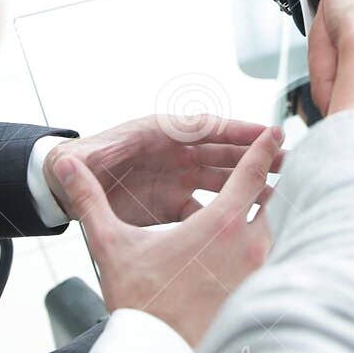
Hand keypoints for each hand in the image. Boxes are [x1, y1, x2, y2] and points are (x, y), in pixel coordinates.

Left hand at [45, 114, 284, 226]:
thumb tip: (76, 159)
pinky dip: (224, 213)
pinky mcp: (172, 203)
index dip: (237, 130)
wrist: (64, 188)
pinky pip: (205, 206)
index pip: (206, 128)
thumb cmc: (79, 166)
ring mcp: (176, 177)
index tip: (267, 133)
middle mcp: (174, 152)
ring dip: (248, 184)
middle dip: (255, 155)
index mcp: (159, 133)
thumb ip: (91, 160)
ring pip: (221, 179)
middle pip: (223, 151)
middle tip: (289, 160)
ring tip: (278, 192)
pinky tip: (243, 224)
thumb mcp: (86, 161)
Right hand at [46, 127, 280, 346]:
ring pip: (278, 230)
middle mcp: (249, 245)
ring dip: (272, 215)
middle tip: (279, 167)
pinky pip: (277, 258)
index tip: (275, 131)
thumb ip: (90, 201)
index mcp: (220, 224)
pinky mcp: (261, 294)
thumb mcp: (112, 247)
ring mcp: (260, 272)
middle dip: (273, 182)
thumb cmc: (138, 302)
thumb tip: (64, 167)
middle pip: (275, 199)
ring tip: (269, 204)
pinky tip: (261, 248)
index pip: (252, 171)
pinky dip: (273, 245)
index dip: (263, 147)